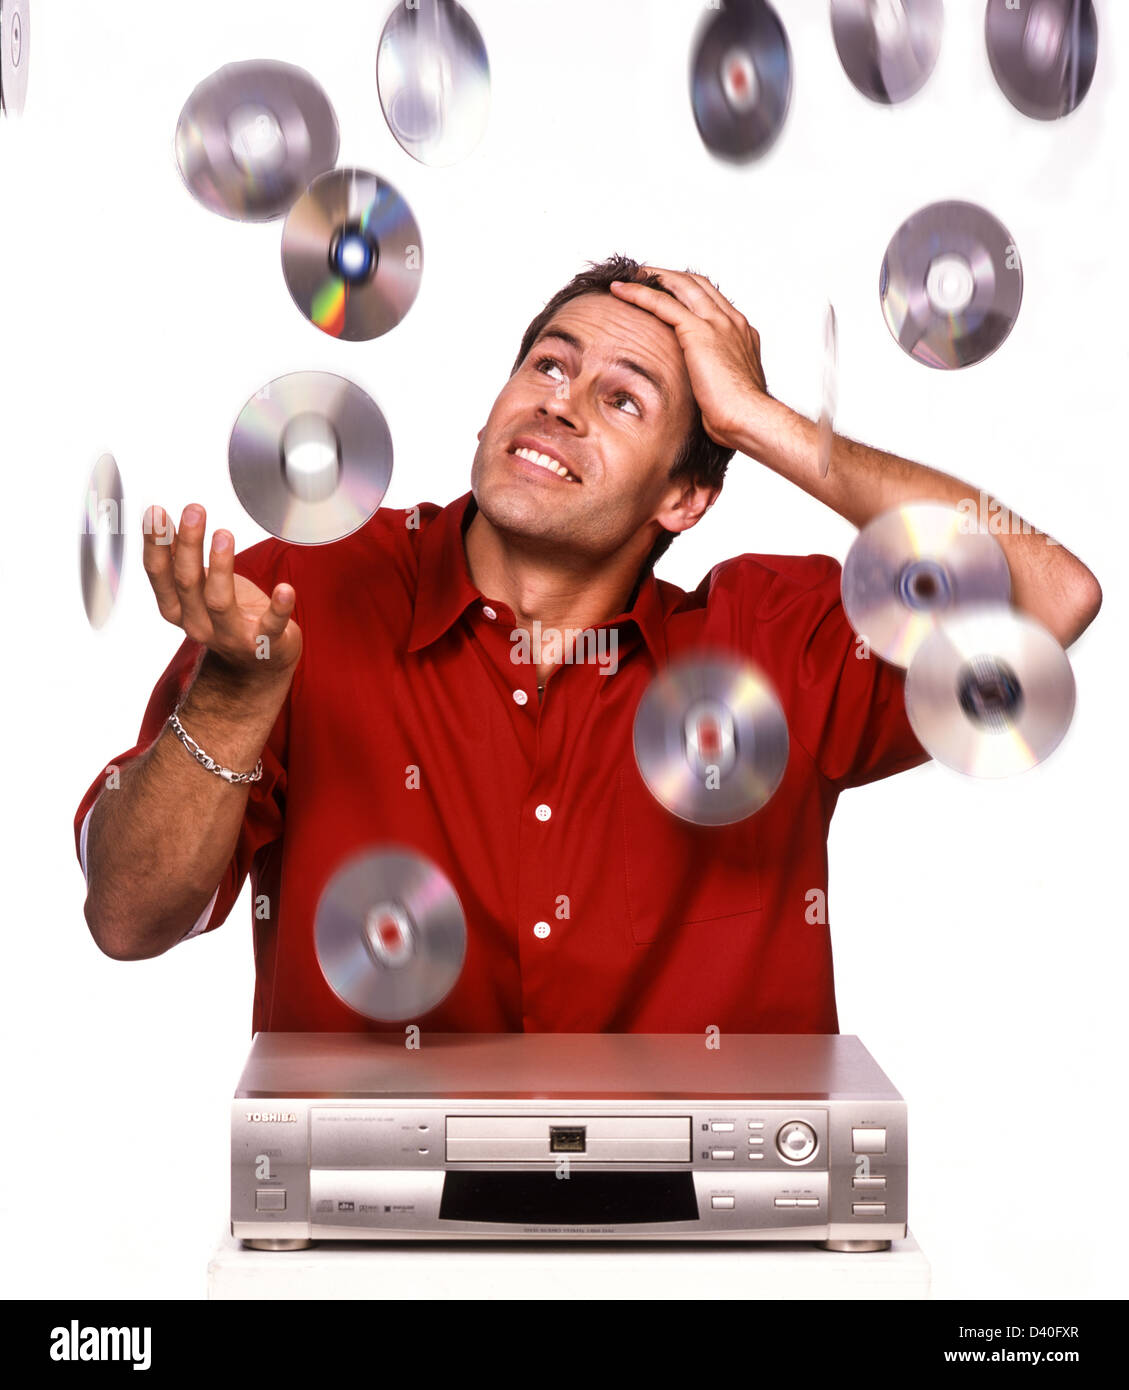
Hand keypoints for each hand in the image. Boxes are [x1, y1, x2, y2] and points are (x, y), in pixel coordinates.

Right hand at [142, 504, 302, 678]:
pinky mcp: (265, 643)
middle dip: (188, 544)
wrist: (257, 663)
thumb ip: (180, 561)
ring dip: (221, 566)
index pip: (160, 575)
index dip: (156, 545)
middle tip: (194, 510)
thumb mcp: (198, 589)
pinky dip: (279, 607)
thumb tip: (158, 521)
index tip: (155, 513)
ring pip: (219, 601)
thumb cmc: (228, 616)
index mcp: (179, 609)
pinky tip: (286, 588)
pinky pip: (271, 626)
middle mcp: (199, 625)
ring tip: (224, 534)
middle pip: (188, 582)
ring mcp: (232, 636)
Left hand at [609, 267, 767, 449]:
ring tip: (629, 275)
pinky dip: (639, 293)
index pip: (711, 301)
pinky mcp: (698, 332)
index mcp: (741, 334)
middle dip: (669, 276)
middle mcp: (731, 322)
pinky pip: (663, 303)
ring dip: (653, 276)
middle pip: (697, 284)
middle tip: (644, 274)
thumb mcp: (726, 392)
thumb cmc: (739, 417)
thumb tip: (698, 394)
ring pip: (680, 285)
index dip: (688, 292)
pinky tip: (620, 290)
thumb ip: (714, 381)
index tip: (667, 292)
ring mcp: (717, 323)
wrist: (749, 419)